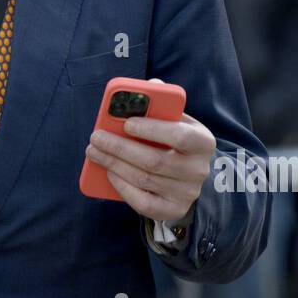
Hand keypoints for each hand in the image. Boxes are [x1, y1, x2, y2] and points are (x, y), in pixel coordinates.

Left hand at [84, 109, 214, 222]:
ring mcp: (186, 193)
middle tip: (96, 137)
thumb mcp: (177, 120)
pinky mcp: (173, 210)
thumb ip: (164, 103)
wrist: (191, 175)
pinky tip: (109, 172)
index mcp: (203, 142)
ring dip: (113, 164)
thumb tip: (149, 86)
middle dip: (120, 148)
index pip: (179, 136)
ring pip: (144, 179)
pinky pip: (143, 202)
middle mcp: (198, 170)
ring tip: (94, 151)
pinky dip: (122, 187)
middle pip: (154, 161)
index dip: (152, 129)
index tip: (126, 123)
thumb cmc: (177, 140)